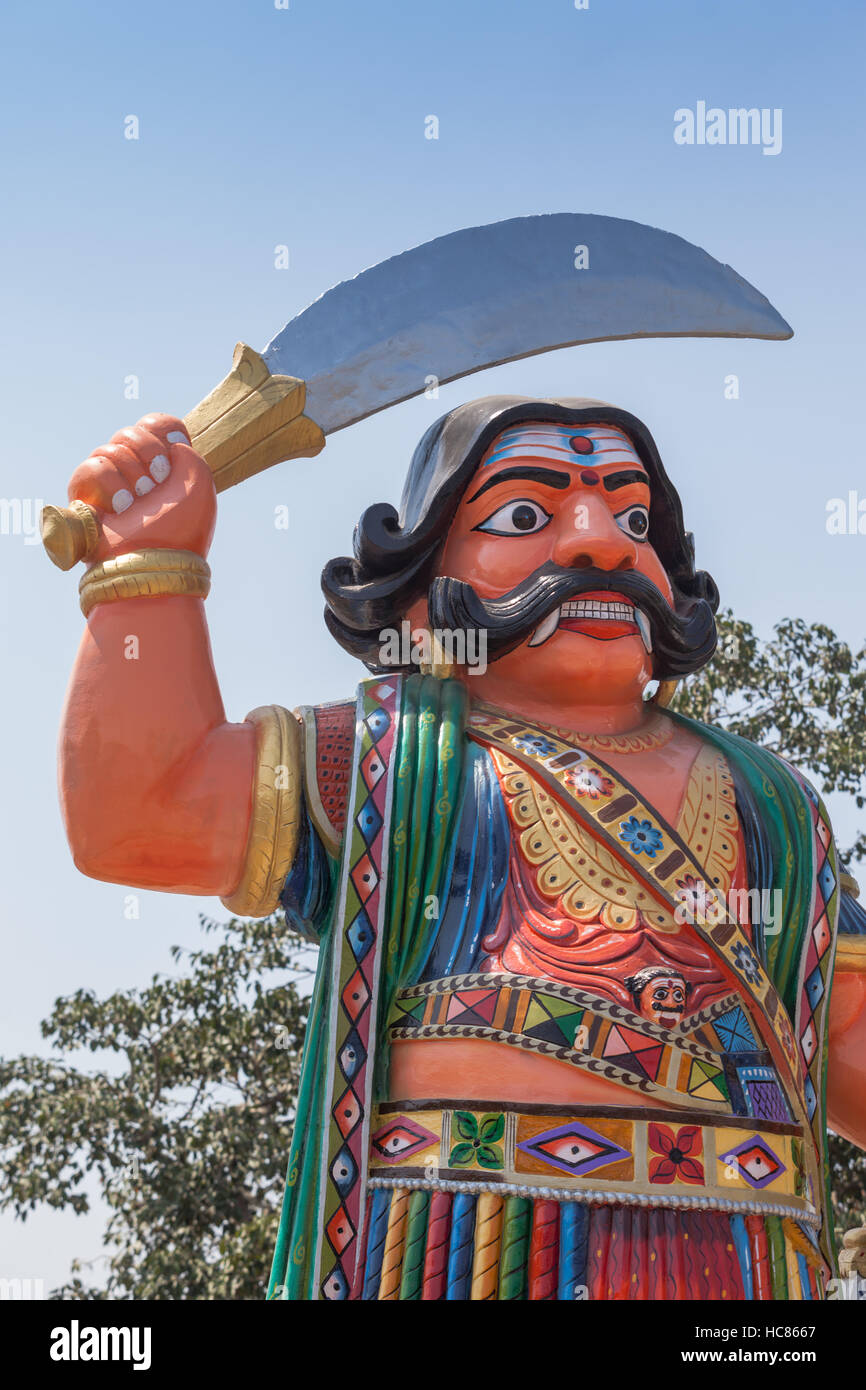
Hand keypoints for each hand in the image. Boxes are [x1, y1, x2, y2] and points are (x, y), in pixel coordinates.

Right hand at [67, 414, 216, 563]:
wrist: (152, 561)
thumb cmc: (180, 527)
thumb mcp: (200, 483)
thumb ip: (187, 450)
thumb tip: (165, 442)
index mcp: (166, 467)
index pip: (155, 424)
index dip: (161, 429)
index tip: (172, 448)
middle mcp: (136, 472)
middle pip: (130, 432)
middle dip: (147, 454)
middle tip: (157, 484)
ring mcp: (110, 483)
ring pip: (109, 448)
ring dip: (130, 474)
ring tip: (139, 503)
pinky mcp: (85, 496)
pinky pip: (91, 467)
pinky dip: (109, 484)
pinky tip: (122, 507)